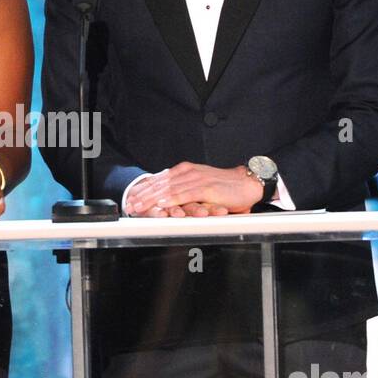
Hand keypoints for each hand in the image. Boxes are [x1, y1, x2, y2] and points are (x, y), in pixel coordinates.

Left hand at [125, 166, 248, 215]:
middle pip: (161, 183)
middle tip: (130, 204)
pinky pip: (186, 194)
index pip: (160, 179)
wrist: (247, 183)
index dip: (144, 189)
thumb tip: (166, 197)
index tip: (131, 198)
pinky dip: (172, 199)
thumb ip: (183, 189)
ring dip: (152, 199)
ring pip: (169, 189)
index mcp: (185, 171)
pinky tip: (161, 204)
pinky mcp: (207, 188)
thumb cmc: (224, 187)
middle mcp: (189, 173)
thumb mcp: (199, 185)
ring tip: (140, 206)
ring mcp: (197, 179)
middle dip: (143, 195)